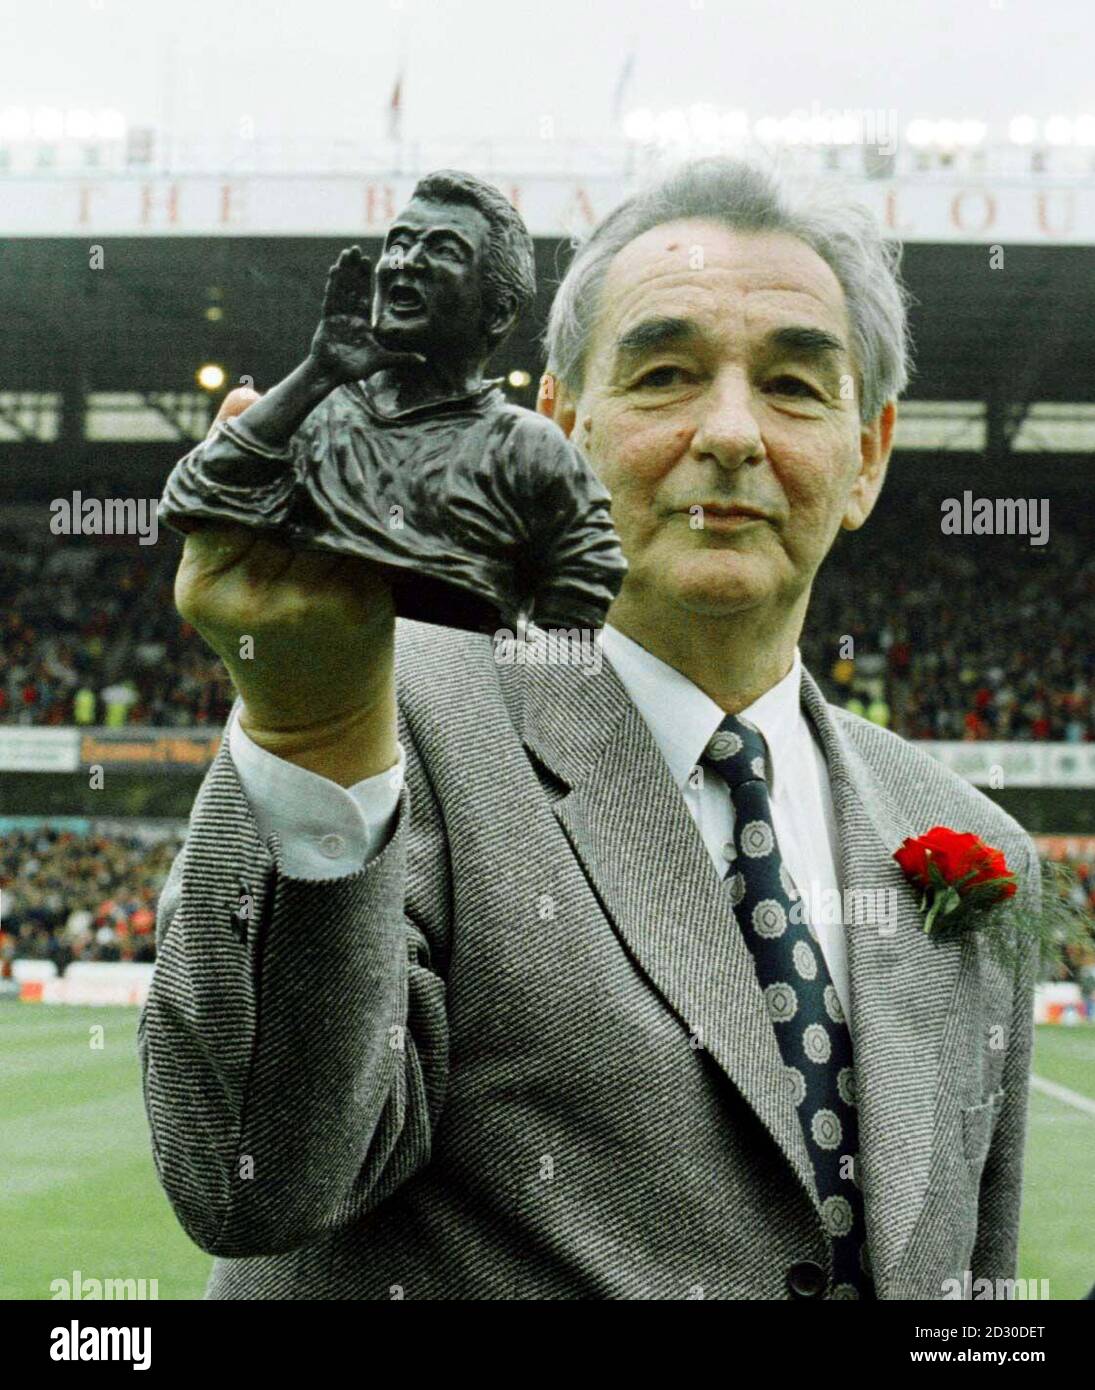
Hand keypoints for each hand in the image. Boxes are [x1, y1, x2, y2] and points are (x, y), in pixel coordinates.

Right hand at [174, 391, 399, 783]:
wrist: (318, 716)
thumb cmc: (267, 633)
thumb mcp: (223, 571)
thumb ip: (226, 493)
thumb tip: (242, 395)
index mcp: (204, 586)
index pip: (223, 490)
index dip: (252, 446)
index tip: (271, 411)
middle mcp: (254, 596)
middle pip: (277, 493)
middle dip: (301, 457)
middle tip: (324, 419)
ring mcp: (310, 601)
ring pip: (324, 508)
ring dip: (339, 479)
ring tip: (354, 454)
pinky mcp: (361, 603)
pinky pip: (362, 533)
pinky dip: (367, 513)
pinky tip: (377, 498)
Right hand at [309, 245, 423, 384]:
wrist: (333, 374)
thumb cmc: (355, 369)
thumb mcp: (382, 360)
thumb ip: (402, 357)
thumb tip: (423, 359)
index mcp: (362, 321)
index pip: (365, 294)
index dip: (365, 277)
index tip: (368, 261)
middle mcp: (350, 315)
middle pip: (352, 286)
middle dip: (354, 268)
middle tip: (354, 249)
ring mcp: (338, 315)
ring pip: (341, 288)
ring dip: (343, 270)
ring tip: (345, 253)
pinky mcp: (328, 318)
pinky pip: (331, 298)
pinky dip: (333, 284)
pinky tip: (335, 270)